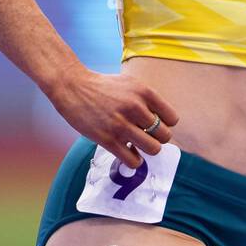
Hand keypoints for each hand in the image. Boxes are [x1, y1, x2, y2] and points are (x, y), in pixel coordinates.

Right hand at [45, 68, 179, 168]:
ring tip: (138, 144)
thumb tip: (164, 124)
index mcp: (144, 92)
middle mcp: (135, 107)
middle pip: (165, 136)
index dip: (165, 124)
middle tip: (145, 135)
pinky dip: (134, 160)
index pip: (172, 119)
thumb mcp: (131, 84)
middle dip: (157, 138)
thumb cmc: (104, 87)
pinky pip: (133, 160)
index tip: (153, 124)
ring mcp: (121, 124)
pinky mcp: (107, 139)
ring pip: (153, 149)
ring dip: (147, 149)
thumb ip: (148, 100)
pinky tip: (128, 152)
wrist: (73, 88)